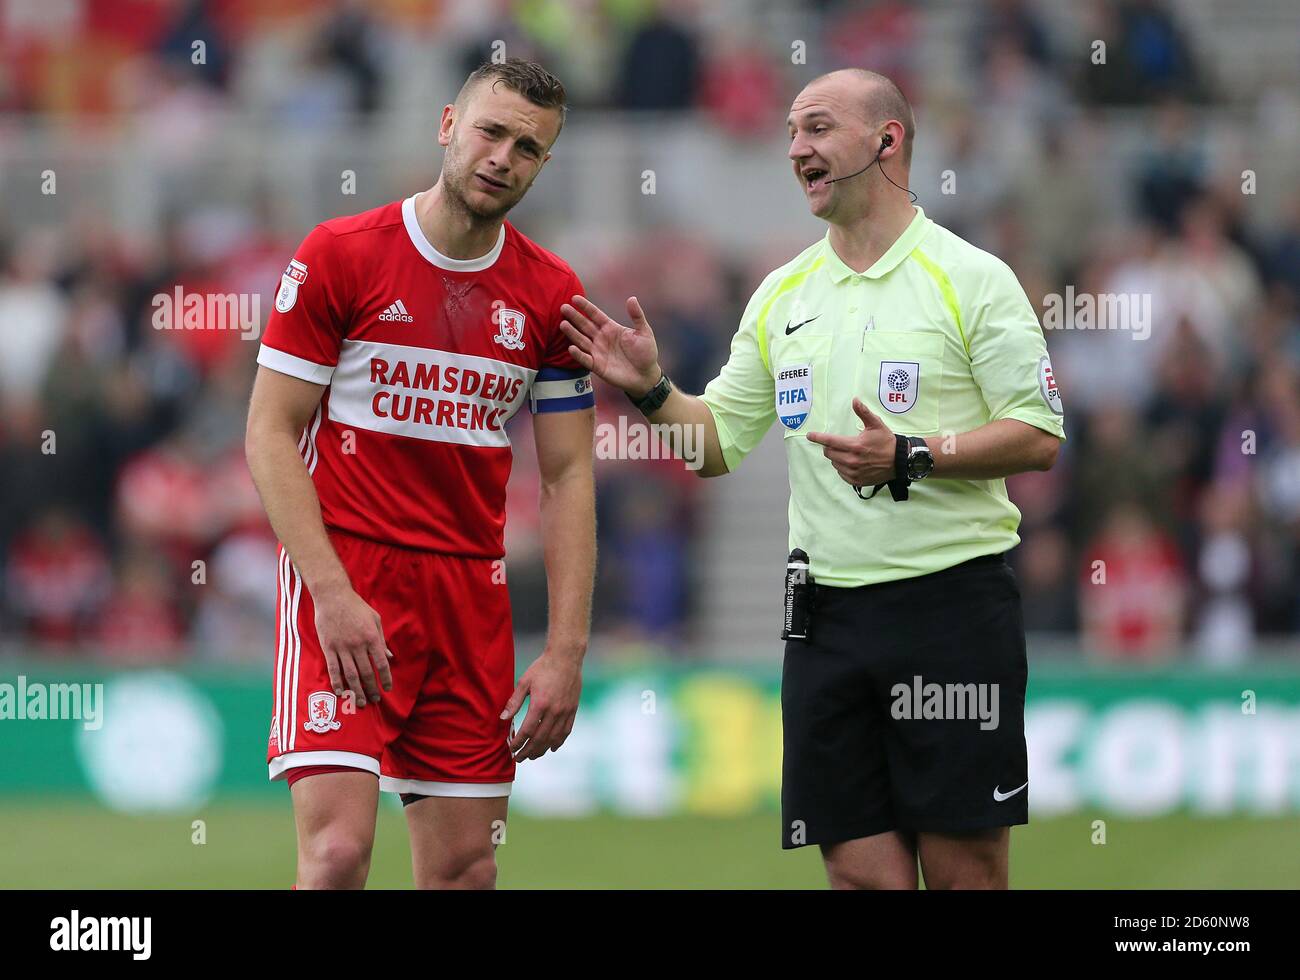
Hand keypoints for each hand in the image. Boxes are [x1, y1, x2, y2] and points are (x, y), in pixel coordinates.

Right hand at [312, 584, 392, 708]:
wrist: (333, 596)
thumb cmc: (356, 607)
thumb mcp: (375, 619)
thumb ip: (381, 640)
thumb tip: (389, 657)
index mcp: (371, 637)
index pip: (381, 663)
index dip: (385, 678)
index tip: (387, 689)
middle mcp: (358, 644)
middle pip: (366, 672)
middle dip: (371, 689)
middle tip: (374, 700)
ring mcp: (342, 647)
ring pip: (350, 674)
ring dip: (356, 691)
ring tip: (361, 702)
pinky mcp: (328, 647)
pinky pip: (333, 669)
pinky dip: (337, 682)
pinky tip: (341, 692)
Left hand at [501, 649, 582, 761]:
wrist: (566, 657)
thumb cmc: (542, 667)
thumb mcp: (524, 682)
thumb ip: (514, 702)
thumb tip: (503, 719)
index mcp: (540, 704)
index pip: (528, 731)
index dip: (518, 742)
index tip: (511, 749)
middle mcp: (554, 711)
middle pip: (540, 739)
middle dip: (528, 751)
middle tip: (519, 758)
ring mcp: (565, 711)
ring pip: (553, 738)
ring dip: (542, 750)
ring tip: (532, 756)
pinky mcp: (573, 710)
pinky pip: (566, 731)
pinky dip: (558, 742)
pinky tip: (551, 747)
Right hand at [559, 295, 660, 396]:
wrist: (646, 376)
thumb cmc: (646, 353)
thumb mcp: (644, 332)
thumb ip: (637, 316)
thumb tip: (632, 298)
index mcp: (611, 328)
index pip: (595, 315)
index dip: (585, 307)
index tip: (574, 298)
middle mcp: (601, 338)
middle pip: (585, 325)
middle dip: (574, 317)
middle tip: (563, 307)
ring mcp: (598, 352)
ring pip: (581, 340)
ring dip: (572, 333)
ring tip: (563, 324)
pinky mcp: (597, 366)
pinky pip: (585, 359)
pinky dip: (578, 354)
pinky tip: (571, 348)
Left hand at [806, 398, 897, 487]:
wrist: (899, 461)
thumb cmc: (886, 441)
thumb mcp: (876, 424)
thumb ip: (863, 412)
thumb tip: (854, 400)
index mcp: (855, 446)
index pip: (830, 441)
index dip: (818, 437)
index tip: (810, 435)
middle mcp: (852, 460)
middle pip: (829, 453)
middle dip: (829, 447)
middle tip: (838, 443)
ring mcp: (854, 472)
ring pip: (834, 463)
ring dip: (836, 457)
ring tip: (849, 452)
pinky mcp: (856, 480)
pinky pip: (841, 473)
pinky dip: (842, 467)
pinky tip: (852, 462)